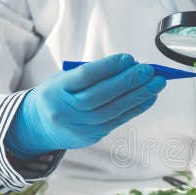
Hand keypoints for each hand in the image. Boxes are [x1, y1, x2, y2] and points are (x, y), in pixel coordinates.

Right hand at [5, 54, 166, 158]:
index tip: (128, 58)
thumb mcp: (65, 79)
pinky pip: (118, 120)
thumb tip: (130, 67)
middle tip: (149, 70)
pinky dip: (136, 108)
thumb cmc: (59, 94)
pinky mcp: (92, 136)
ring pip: (113, 110)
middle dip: (128, 82)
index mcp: (56, 90)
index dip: (107, 68)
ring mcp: (79, 126)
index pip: (84, 77)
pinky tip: (150, 97)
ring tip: (156, 82)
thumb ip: (92, 74)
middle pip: (100, 96)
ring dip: (138, 95)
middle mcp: (66, 110)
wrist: (39, 126)